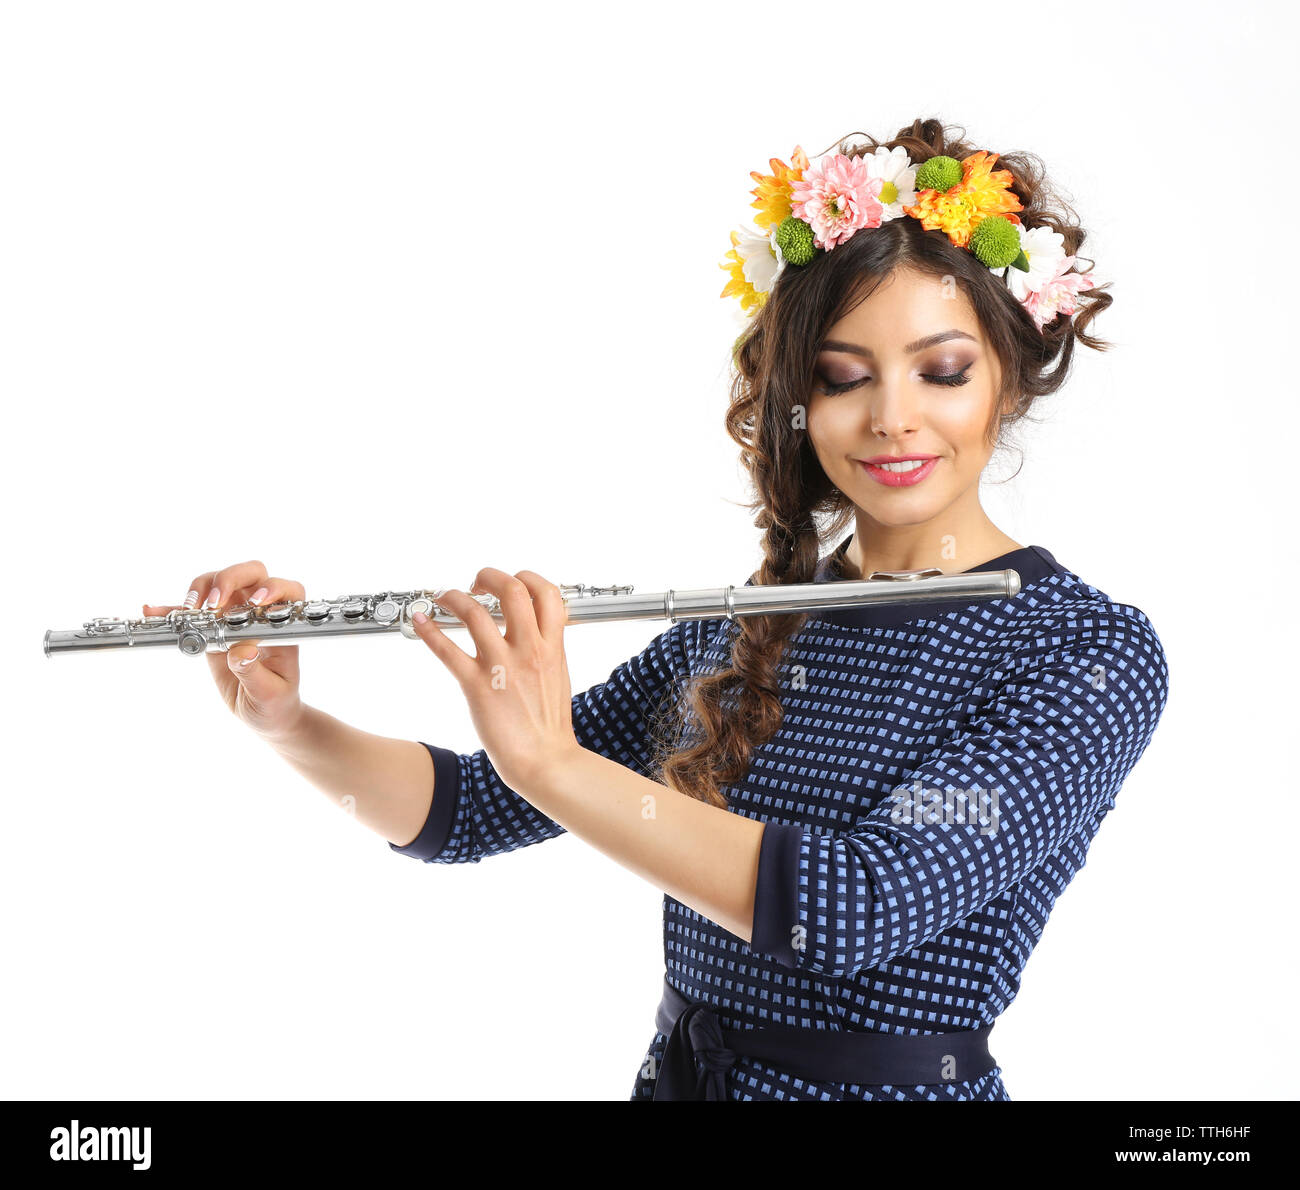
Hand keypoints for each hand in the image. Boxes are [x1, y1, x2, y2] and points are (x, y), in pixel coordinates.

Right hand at [143, 559, 307, 738]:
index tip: (256, 601)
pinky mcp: (213, 628)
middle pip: (252, 575)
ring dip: (202, 588)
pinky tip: (153, 611)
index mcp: (283, 627)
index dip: (273, 588)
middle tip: (214, 603)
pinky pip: (192, 613)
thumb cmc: (276, 703)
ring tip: (189, 610)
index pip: (287, 591)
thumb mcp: (269, 694)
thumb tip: (241, 652)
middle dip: (231, 579)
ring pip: (219, 584)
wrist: (263, 713)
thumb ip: (254, 673)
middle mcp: (260, 614)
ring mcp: (236, 617)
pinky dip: (173, 609)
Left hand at [409, 567, 580, 793]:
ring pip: (475, 613)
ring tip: (445, 596)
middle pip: (512, 590)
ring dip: (454, 597)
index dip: (527, 577)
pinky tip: (420, 620)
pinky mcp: (477, 686)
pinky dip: (429, 630)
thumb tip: (535, 631)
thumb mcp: (558, 674)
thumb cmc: (549, 724)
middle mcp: (528, 650)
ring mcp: (502, 666)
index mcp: (552, 647)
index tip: (512, 581)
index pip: (546, 593)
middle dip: (489, 577)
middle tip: (476, 582)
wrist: (545, 759)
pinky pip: (448, 650)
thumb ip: (546, 648)